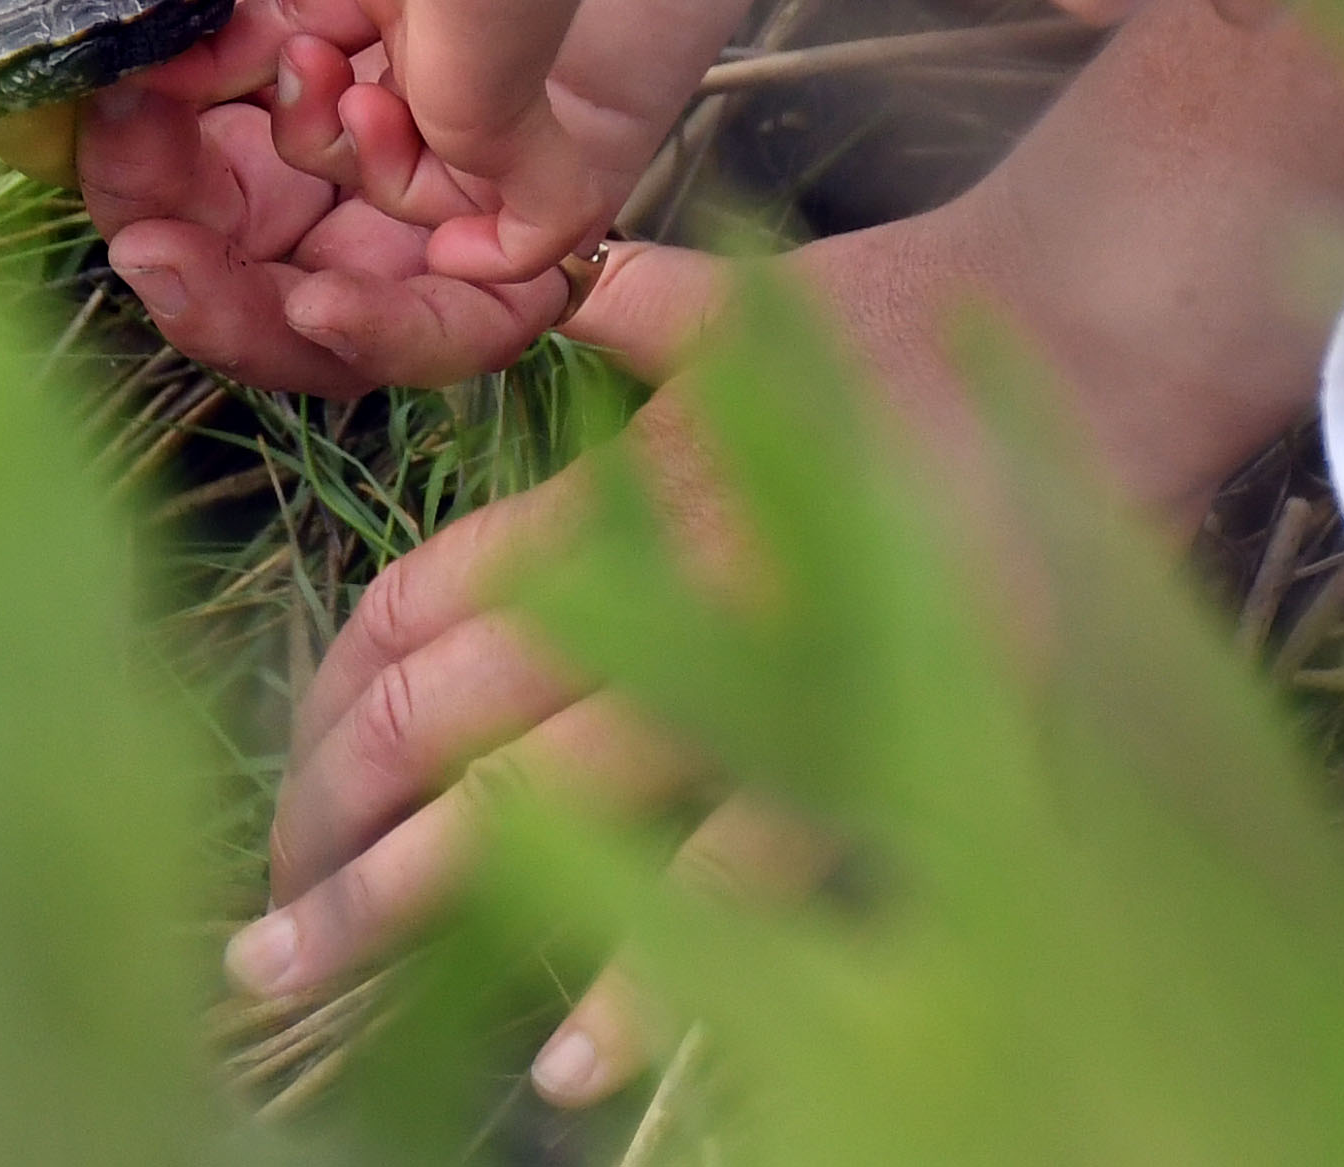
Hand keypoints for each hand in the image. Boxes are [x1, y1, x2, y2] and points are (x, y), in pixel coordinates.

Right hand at [80, 0, 841, 392]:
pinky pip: (493, 292)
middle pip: (255, 253)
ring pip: (361, 296)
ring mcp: (466, 124)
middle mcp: (360, 82)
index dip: (129, 170)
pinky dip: (437, 302)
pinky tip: (404, 196)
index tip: (111, 133)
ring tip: (320, 145)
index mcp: (271, 8)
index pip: (172, 151)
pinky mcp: (571, 148)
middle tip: (164, 252)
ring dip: (308, 295)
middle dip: (199, 280)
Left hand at [230, 0, 1343, 1104]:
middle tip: (251, 933)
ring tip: (303, 974)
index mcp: (607, 500)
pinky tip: (562, 1062)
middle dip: (326, 829)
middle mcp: (652, 587)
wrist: (1092, 333)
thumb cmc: (900, 335)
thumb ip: (608, 314)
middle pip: (436, 719)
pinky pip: (734, 879)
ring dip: (409, 898)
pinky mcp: (868, 740)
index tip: (283, 792)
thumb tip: (512, 280)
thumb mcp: (725, 314)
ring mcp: (749, 671)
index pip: (409, 613)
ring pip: (537, 802)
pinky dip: (646, 972)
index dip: (324, 711)